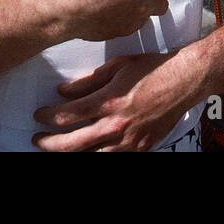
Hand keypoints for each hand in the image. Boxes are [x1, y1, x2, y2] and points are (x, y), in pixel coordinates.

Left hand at [32, 49, 201, 151]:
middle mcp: (116, 124)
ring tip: (59, 150)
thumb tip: (64, 92)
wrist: (186, 80)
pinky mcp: (141, 148)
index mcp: (109, 101)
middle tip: (37, 140)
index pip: (67, 116)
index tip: (39, 115)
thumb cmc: (154, 68)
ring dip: (70, 154)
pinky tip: (89, 151)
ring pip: (90, 156)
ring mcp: (129, 140)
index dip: (47, 117)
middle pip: (72, 144)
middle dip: (49, 143)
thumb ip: (89, 81)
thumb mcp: (118, 66)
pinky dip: (97, 154)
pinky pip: (112, 157)